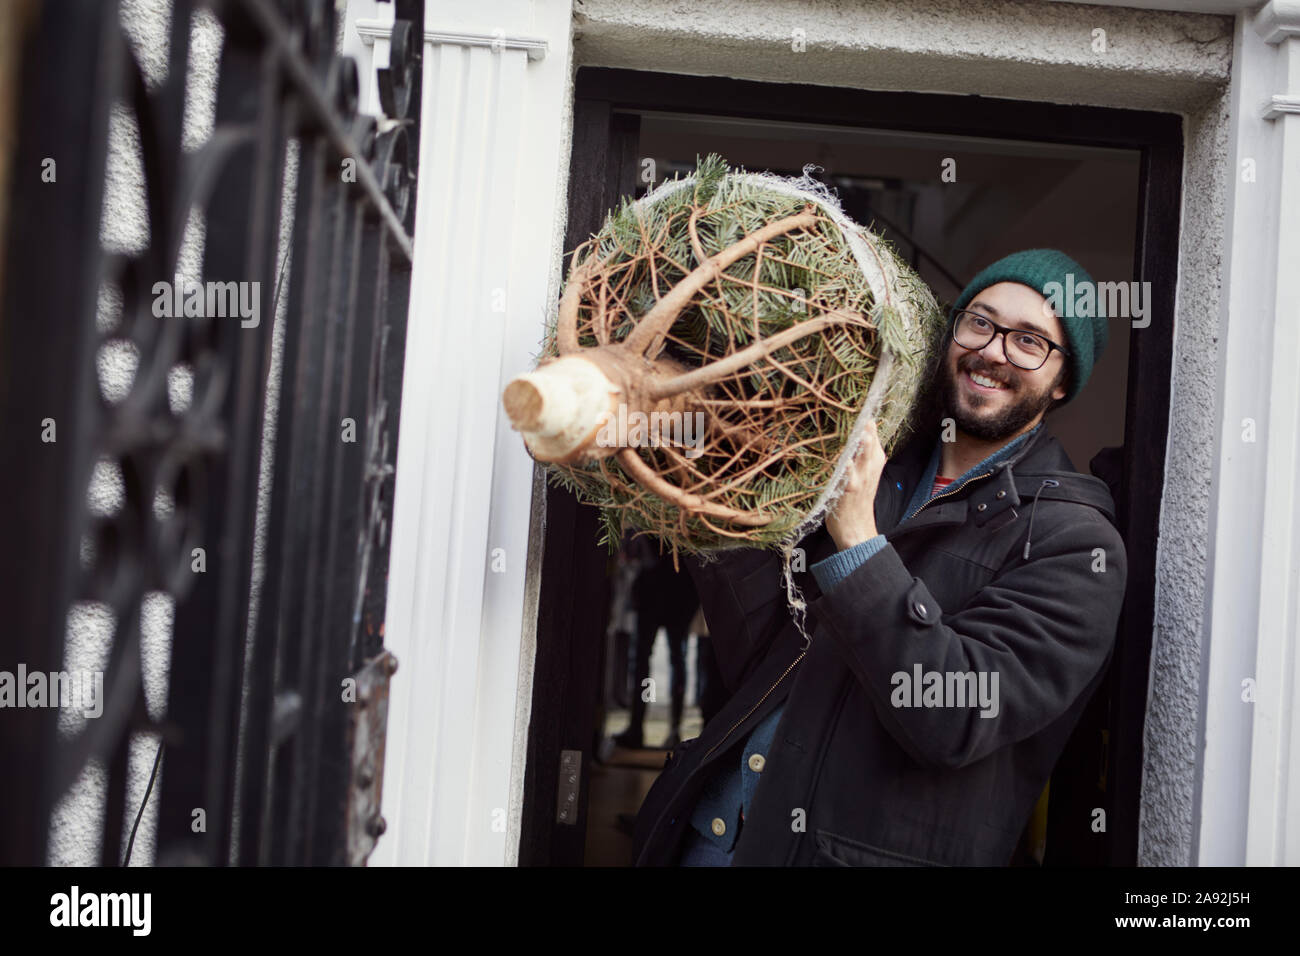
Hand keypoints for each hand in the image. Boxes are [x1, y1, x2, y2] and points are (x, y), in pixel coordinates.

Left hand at [826, 420, 886, 550]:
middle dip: (867, 430)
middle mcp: (869, 469)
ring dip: (863, 447)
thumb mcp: (864, 474)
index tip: (865, 407)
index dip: (869, 424)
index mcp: (874, 463)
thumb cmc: (856, 501)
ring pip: (863, 459)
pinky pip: (848, 478)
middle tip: (864, 414)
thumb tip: (860, 433)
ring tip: (863, 433)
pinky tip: (846, 462)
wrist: (856, 530)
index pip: (873, 437)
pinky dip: (848, 470)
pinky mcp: (848, 491)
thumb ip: (863, 455)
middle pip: (870, 445)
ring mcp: (859, 480)